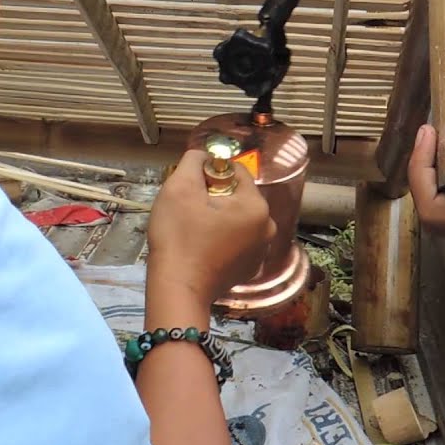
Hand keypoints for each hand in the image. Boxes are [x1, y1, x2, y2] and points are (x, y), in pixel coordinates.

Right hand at [145, 150, 276, 307]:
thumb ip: (194, 161)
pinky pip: (235, 241)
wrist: (177, 288)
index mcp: (256, 206)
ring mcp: (260, 252)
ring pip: (236, 219)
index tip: (190, 189)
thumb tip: (203, 156)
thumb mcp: (180, 187)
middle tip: (189, 211)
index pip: (235, 171)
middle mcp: (267, 227)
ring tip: (193, 230)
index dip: (209, 174)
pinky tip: (201, 248)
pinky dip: (220, 239)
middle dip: (213, 197)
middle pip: (237, 196)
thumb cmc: (179, 236)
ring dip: (217, 218)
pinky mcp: (248, 269)